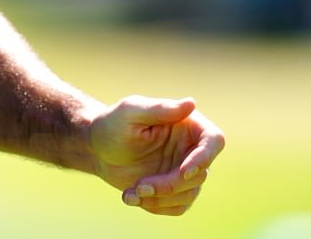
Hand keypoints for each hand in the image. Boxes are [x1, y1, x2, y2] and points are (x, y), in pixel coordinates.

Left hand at [89, 96, 224, 215]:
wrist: (96, 148)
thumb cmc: (112, 124)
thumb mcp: (130, 112)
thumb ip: (160, 109)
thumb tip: (191, 103)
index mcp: (186, 125)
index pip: (214, 140)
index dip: (205, 158)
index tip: (184, 172)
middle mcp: (189, 149)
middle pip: (200, 174)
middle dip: (170, 185)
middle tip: (140, 185)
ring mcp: (183, 171)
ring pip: (189, 194)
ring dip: (160, 198)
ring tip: (131, 192)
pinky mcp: (173, 190)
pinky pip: (178, 207)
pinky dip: (156, 207)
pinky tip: (131, 197)